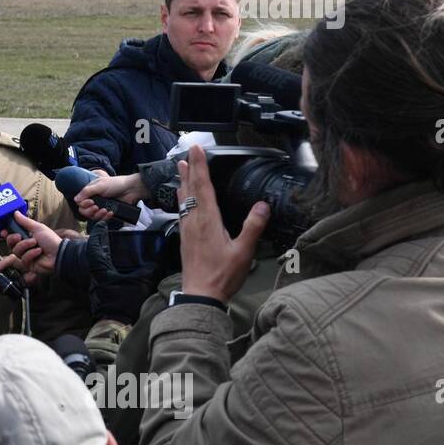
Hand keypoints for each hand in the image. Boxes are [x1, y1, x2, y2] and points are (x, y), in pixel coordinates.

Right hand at [0, 211, 83, 286]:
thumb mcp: (38, 228)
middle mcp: (25, 247)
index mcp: (26, 237)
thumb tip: (15, 213)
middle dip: (13, 239)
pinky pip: (23, 259)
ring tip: (36, 244)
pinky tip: (39, 252)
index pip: (12, 235)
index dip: (6, 234)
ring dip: (25, 246)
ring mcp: (26, 256)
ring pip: (16, 251)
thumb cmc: (51, 240)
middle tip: (19, 236)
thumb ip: (25, 221)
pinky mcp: (28, 265)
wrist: (59, 254)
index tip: (4, 232)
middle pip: (10, 244)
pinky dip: (31, 254)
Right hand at [76, 173, 149, 221]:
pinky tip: (110, 212)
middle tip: (97, 207)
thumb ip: (87, 192)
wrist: (130, 189)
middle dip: (90, 211)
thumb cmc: (115, 184)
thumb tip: (75, 199)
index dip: (84, 204)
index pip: (80, 202)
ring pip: (93, 216)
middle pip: (84, 211)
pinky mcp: (107, 212)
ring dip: (98, 215)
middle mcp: (94, 200)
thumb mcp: (100, 185)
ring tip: (105, 210)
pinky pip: (102, 219)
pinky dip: (105, 217)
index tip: (91, 202)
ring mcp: (101, 207)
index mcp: (90, 192)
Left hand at [176, 144, 268, 302]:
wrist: (200, 294)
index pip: (204, 186)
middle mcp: (194, 221)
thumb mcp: (243, 251)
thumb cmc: (222, 275)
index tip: (197, 150)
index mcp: (208, 220)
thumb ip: (253, 227)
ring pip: (184, 199)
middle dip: (190, 168)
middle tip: (187, 152)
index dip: (201, 166)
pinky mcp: (185, 238)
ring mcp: (187, 229)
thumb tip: (262, 205)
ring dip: (184, 181)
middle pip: (191, 188)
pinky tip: (182, 199)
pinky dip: (182, 198)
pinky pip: (182, 211)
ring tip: (181, 168)